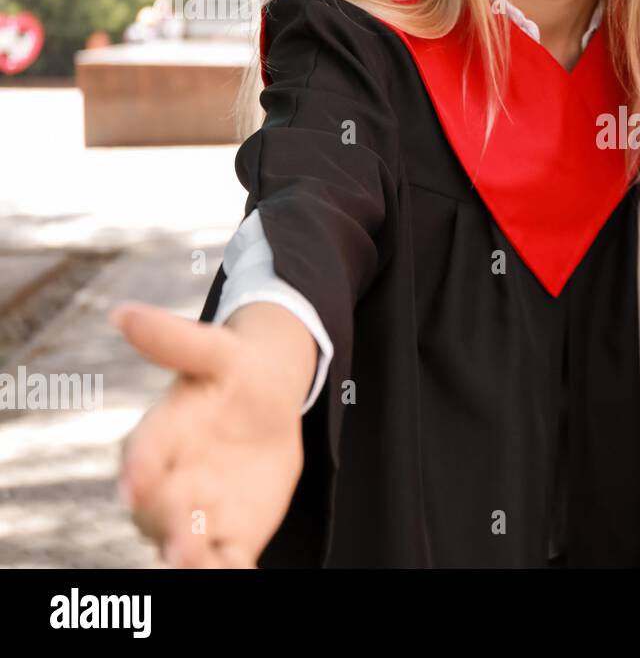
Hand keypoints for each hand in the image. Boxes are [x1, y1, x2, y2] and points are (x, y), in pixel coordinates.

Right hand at [113, 302, 306, 567]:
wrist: (266, 401)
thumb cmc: (233, 372)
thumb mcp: (215, 349)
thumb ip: (173, 339)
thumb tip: (122, 312)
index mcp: (158, 435)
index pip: (142, 453)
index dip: (137, 469)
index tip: (134, 485)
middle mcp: (167, 481)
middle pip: (158, 509)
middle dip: (167, 524)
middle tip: (181, 542)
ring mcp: (196, 511)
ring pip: (185, 542)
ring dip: (192, 558)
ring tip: (202, 564)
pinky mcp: (227, 534)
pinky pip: (223, 562)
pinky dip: (228, 574)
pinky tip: (242, 578)